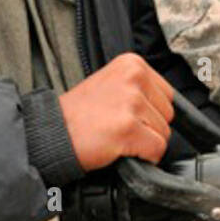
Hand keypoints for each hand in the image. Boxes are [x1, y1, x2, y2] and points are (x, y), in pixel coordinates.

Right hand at [59, 53, 174, 170]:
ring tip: (116, 136)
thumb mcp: (112, 84)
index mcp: (132, 63)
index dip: (150, 112)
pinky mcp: (128, 128)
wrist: (51, 132)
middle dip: (149, 127)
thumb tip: (164, 107)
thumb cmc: (79, 114)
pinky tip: (120, 149)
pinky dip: (144, 157)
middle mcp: (134, 77)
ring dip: (144, 142)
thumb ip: (139, 88)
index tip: (128, 116)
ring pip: (164, 133)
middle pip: (168, 114)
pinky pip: (156, 150)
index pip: (167, 94)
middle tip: (120, 127)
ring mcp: (132, 102)